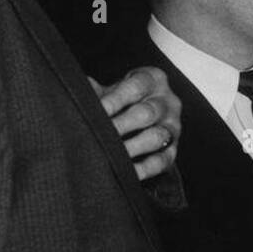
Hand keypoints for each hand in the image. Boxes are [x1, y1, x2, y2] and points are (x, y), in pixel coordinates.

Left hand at [88, 67, 180, 181]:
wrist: (144, 117)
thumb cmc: (123, 100)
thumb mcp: (111, 90)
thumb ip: (96, 90)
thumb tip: (79, 89)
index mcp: (153, 80)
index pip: (136, 87)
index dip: (115, 99)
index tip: (96, 111)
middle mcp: (168, 102)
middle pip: (147, 113)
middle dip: (121, 125)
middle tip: (99, 135)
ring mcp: (173, 127)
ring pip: (156, 137)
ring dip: (132, 147)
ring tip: (110, 154)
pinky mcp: (173, 150)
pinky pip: (162, 161)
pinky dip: (144, 168)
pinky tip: (125, 171)